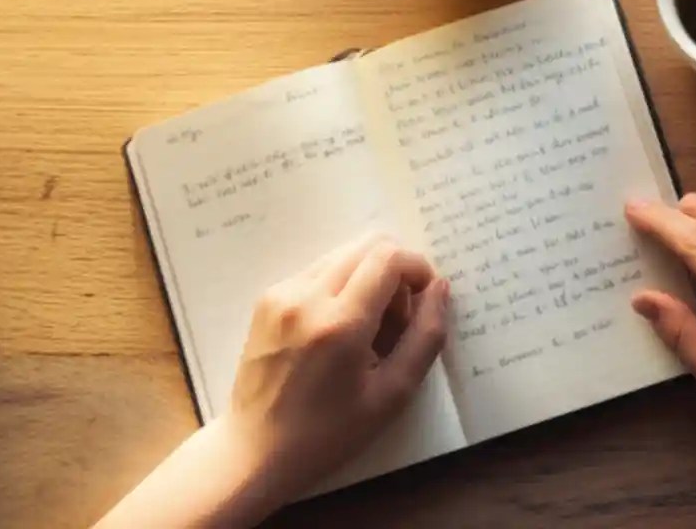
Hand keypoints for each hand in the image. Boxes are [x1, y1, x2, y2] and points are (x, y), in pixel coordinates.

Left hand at [96, 235, 450, 528]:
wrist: (255, 450)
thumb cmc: (329, 433)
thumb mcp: (392, 394)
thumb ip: (425, 337)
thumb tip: (440, 288)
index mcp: (340, 323)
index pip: (389, 257)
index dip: (418, 269)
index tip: (423, 302)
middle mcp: (306, 296)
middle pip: (367, 245)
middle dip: (395, 272)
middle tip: (396, 320)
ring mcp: (281, 293)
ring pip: (343, 254)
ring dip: (369, 278)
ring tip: (367, 330)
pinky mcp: (267, 298)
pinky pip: (319, 270)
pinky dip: (342, 287)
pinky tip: (339, 331)